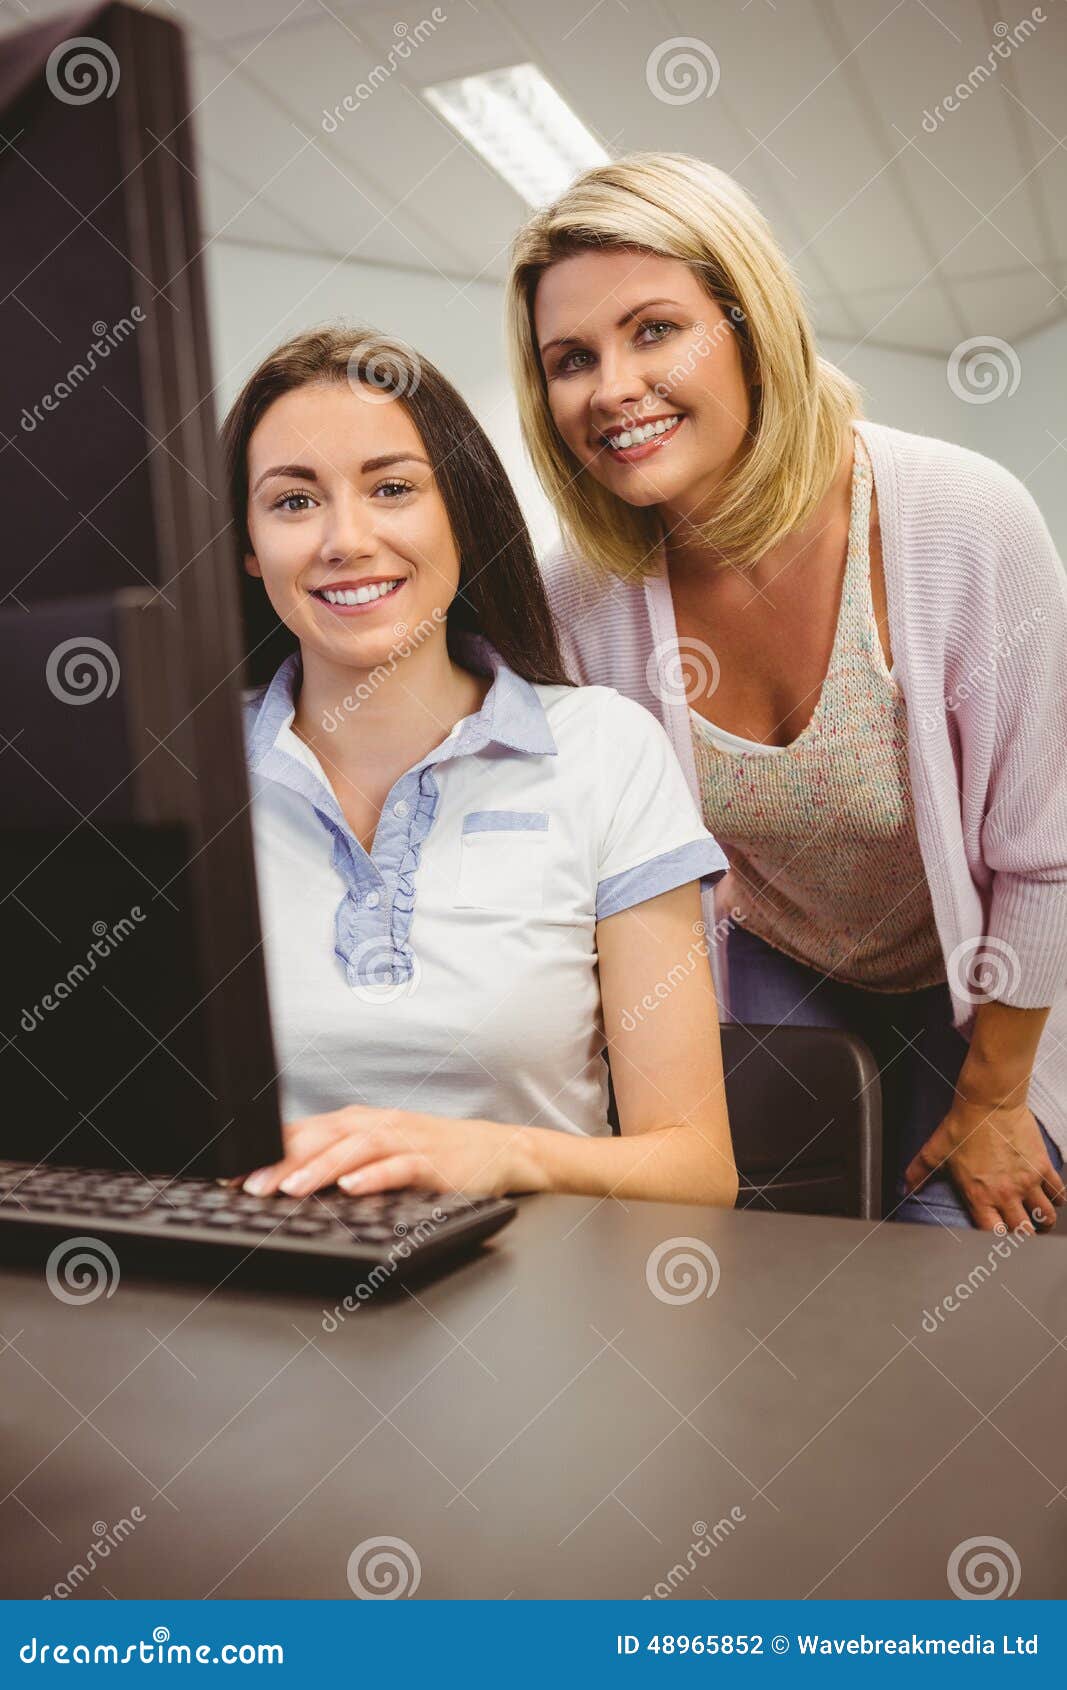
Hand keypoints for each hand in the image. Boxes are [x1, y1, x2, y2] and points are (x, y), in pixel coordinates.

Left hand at [237, 1104, 545, 1199]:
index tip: (230, 1175)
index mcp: (359, 1122)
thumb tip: (283, 1181)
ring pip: (356, 1149)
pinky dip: (375, 1176)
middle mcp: (379, 1124)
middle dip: (283, 1162)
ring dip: (321, 1168)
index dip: (266, 1152)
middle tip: (249, 1187)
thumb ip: (338, 1161)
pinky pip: (400, 1166)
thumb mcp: (379, 1152)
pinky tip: (352, 1188)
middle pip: (323, 1138)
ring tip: (291, 1190)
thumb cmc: (431, 1155)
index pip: (303, 1133)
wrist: (498, 1151)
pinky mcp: (434, 1162)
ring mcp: (407, 1140)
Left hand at [904, 1100, 1065, 1231]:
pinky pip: (1059, 1192)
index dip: (996, 1241)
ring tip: (1038, 1219)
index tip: (997, 1238)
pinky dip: (1057, 1199)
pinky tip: (1051, 1198)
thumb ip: (918, 1173)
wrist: (989, 1101)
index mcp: (979, 1195)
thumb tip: (905, 1187)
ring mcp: (1027, 1181)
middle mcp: (1005, 1193)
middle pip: (1023, 1232)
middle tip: (1020, 1231)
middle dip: (1023, 1236)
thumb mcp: (935, 1151)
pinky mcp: (1042, 1166)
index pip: (993, 1235)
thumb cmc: (962, 1125)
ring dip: (1042, 1221)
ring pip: (1044, 1217)